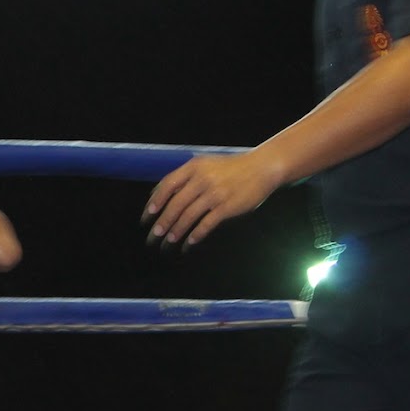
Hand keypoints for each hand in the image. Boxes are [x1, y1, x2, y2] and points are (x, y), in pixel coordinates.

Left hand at [143, 150, 284, 247]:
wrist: (262, 168)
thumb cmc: (230, 169)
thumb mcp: (205, 165)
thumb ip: (184, 177)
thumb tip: (156, 194)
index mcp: (194, 167)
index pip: (167, 185)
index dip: (154, 203)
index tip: (146, 217)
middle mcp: (202, 179)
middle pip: (175, 205)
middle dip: (162, 223)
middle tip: (153, 237)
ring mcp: (215, 194)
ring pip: (188, 217)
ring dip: (175, 232)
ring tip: (168, 243)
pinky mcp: (227, 207)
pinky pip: (206, 225)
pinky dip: (195, 236)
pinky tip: (188, 244)